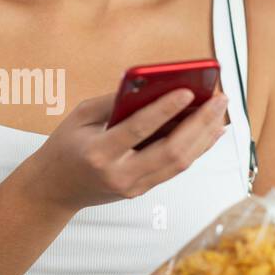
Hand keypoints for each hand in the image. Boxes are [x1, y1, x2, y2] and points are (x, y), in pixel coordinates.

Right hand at [24, 86, 230, 214]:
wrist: (54, 189)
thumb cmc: (66, 147)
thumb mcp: (81, 116)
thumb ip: (115, 101)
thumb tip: (152, 84)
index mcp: (99, 153)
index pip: (138, 130)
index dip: (165, 110)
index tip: (188, 91)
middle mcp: (119, 174)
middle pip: (171, 152)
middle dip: (199, 124)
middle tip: (219, 99)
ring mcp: (133, 186)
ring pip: (180, 164)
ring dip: (204, 137)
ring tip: (220, 112)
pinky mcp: (142, 190)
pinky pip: (176, 168)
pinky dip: (196, 148)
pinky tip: (210, 131)